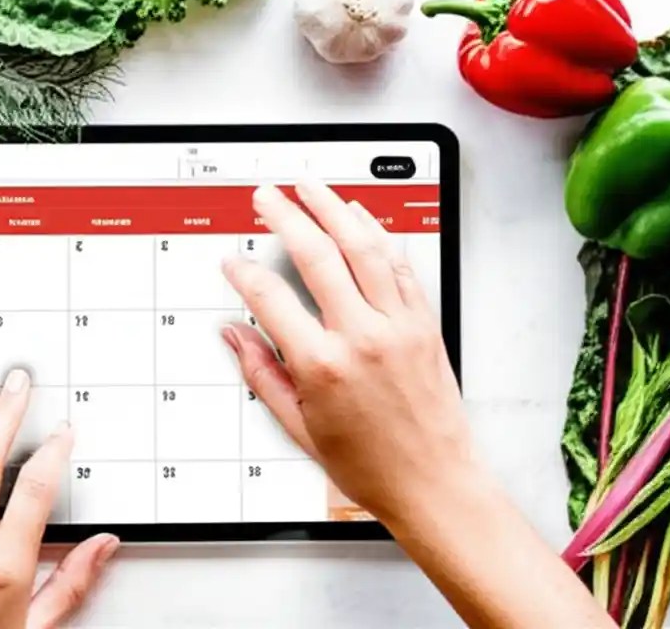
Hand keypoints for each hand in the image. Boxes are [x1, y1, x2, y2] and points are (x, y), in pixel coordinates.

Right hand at [222, 183, 613, 628]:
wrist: (435, 483)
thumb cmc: (372, 465)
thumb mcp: (300, 427)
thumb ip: (261, 374)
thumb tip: (234, 336)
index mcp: (323, 366)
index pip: (271, 299)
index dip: (245, 273)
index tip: (234, 261)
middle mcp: (363, 337)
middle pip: (318, 255)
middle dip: (287, 216)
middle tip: (268, 196)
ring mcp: (399, 326)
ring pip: (364, 246)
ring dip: (334, 207)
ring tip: (312, 185)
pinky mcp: (424, 324)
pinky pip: (401, 264)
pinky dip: (378, 233)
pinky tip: (360, 216)